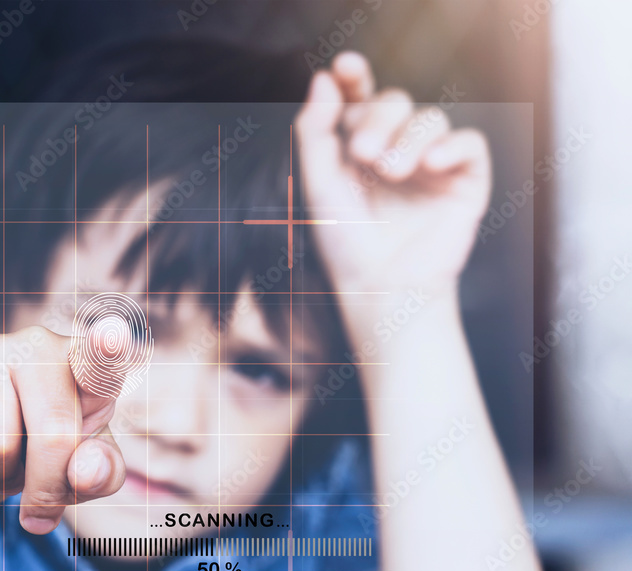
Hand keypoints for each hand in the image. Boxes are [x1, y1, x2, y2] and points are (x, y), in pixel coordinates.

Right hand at [0, 322, 128, 533]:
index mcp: (84, 366)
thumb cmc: (40, 454)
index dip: (106, 351)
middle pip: (53, 435)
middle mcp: (37, 345)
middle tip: (37, 492)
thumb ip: (102, 474)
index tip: (113, 338)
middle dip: (46, 486)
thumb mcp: (83, 470)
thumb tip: (84, 473)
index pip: (99, 359)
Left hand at [295, 52, 491, 294]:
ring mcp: (432, 163)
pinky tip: (432, 164)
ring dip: (408, 138)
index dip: (355, 77)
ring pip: (430, 118)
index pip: (360, 98)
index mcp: (359, 146)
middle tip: (363, 155)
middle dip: (377, 120)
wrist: (380, 288)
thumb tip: (324, 79)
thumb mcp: (319, 183)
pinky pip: (470, 143)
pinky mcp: (465, 181)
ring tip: (390, 173)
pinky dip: (452, 146)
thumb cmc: (345, 242)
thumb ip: (316, 131)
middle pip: (394, 103)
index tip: (346, 66)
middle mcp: (397, 148)